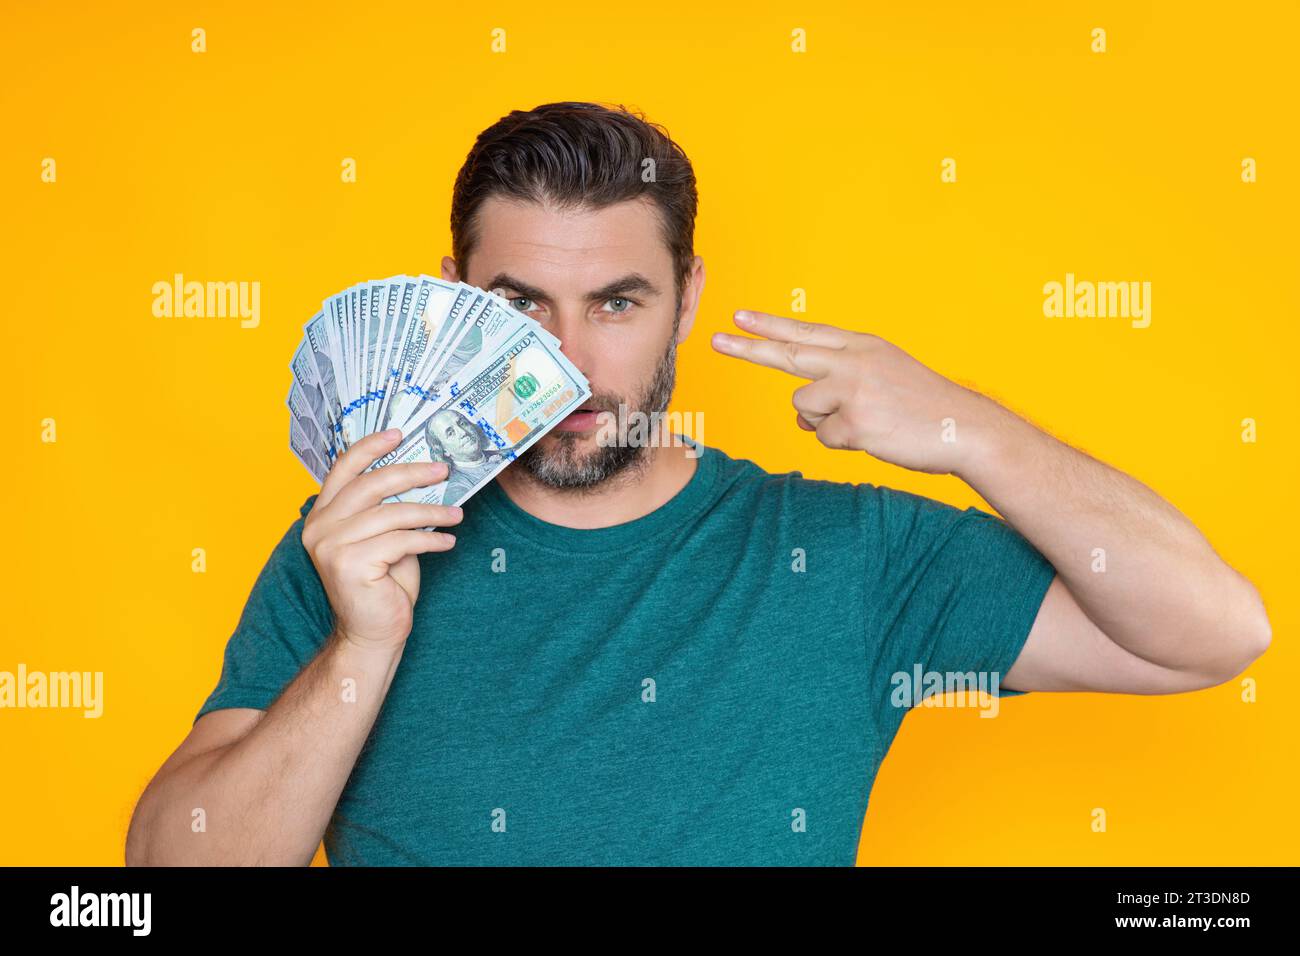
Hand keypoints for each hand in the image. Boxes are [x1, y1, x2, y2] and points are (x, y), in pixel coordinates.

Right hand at [301, 429, 463, 650]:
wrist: (372, 632)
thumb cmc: (382, 584)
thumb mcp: (384, 537)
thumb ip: (388, 509)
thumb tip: (424, 474)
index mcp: (322, 515)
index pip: (344, 469)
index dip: (371, 447)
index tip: (399, 434)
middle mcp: (319, 527)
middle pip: (371, 485)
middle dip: (412, 473)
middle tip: (443, 470)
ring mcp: (331, 546)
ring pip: (392, 514)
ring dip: (431, 511)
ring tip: (456, 513)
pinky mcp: (350, 564)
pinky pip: (402, 541)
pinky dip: (431, 539)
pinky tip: (447, 542)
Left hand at [711, 310, 1006, 475]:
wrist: (963, 427)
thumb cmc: (923, 406)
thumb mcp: (884, 373)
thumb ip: (840, 380)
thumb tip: (800, 412)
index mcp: (861, 346)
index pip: (806, 332)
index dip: (771, 325)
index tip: (739, 316)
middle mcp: (853, 361)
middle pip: (788, 354)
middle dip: (748, 349)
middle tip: (715, 340)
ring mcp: (852, 389)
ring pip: (803, 408)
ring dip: (823, 421)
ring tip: (865, 420)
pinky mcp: (854, 421)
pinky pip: (823, 437)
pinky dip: (841, 442)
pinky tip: (873, 435)